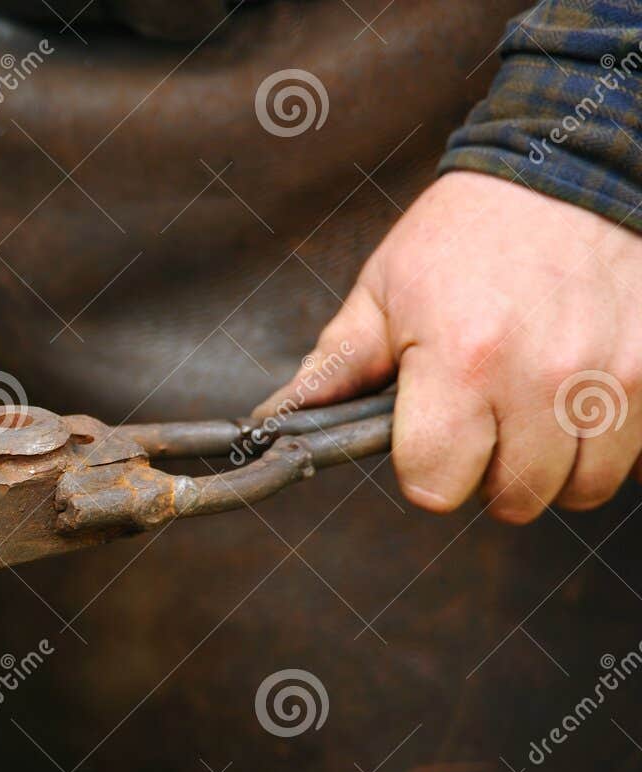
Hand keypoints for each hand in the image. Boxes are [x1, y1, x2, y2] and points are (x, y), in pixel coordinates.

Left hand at [253, 171, 641, 522]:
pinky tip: (575, 401)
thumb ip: (332, 371)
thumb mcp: (382, 293)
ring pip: (579, 489)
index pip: (436, 484)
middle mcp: (540, 376)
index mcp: (460, 360)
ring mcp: (608, 376)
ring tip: (530, 412)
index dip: (426, 469)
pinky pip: (633, 457)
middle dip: (489, 473)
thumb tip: (271, 424)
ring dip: (552, 466)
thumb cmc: (465, 235)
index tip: (428, 437)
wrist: (570, 168)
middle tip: (483, 422)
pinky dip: (605, 443)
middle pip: (512, 498)